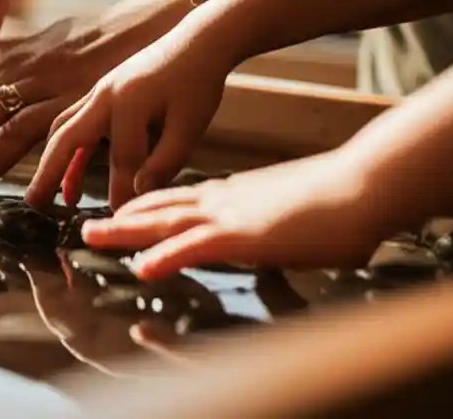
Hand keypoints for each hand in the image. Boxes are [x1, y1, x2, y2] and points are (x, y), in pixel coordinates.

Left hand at [0, 4, 173, 194]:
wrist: (161, 22)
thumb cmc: (115, 50)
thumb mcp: (63, 68)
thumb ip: (42, 105)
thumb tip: (46, 167)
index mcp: (11, 67)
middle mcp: (20, 73)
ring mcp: (46, 83)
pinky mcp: (75, 95)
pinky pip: (32, 128)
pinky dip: (9, 157)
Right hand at [28, 27, 234, 209]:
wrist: (198, 42)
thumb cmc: (197, 83)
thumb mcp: (190, 126)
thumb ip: (164, 162)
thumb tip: (138, 193)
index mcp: (129, 103)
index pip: (122, 160)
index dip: (122, 193)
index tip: (120, 220)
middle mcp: (104, 96)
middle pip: (66, 139)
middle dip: (48, 174)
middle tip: (34, 205)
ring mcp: (99, 93)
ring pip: (63, 131)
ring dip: (51, 163)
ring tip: (47, 197)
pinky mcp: (101, 96)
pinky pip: (76, 125)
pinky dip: (70, 154)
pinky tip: (71, 183)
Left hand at [80, 151, 385, 280]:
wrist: (363, 185)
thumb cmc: (339, 198)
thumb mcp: (289, 205)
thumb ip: (268, 216)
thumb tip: (266, 227)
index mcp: (235, 192)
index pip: (180, 199)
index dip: (147, 206)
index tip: (122, 210)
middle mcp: (224, 199)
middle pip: (161, 207)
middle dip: (122, 217)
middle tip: (88, 223)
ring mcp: (232, 215)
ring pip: (166, 223)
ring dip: (126, 231)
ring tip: (93, 236)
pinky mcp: (246, 235)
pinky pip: (196, 247)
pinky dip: (167, 256)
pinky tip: (144, 267)